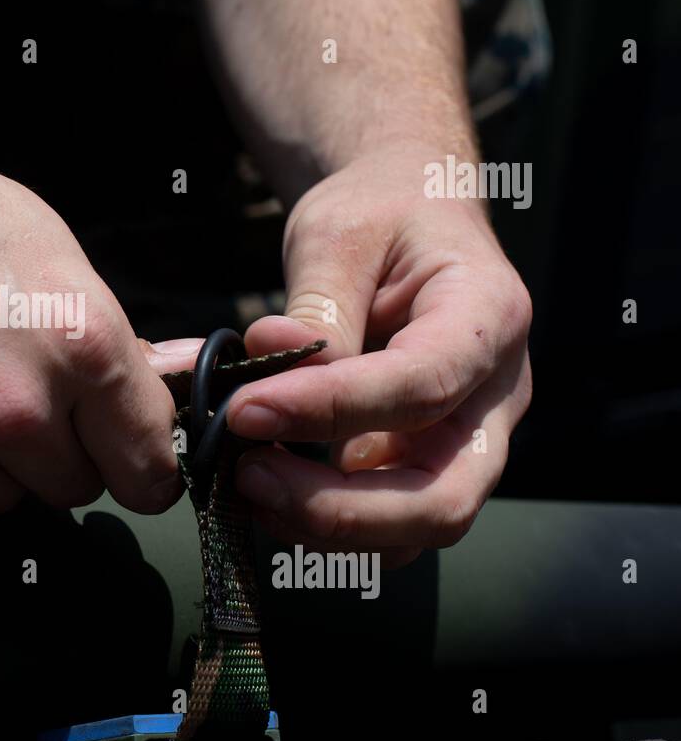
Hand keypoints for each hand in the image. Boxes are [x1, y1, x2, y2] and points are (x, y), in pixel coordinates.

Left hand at [227, 144, 532, 565]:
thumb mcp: (341, 232)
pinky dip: (324, 520)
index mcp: (489, 318)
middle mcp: (497, 396)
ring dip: (325, 525)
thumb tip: (269, 353)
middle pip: (442, 499)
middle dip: (338, 509)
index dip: (329, 410)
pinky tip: (266, 485)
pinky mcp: (428, 463)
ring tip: (245, 481)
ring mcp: (469, 439)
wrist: (409, 212)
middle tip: (247, 475)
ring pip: (416, 528)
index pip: (419, 387)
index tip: (244, 409)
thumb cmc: (381, 213)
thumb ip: (316, 304)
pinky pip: (388, 522)